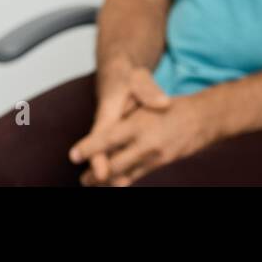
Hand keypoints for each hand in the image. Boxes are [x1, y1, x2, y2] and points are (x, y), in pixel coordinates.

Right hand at [69, 57, 170, 183]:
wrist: (118, 74)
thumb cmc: (128, 78)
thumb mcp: (139, 77)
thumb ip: (148, 90)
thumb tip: (163, 103)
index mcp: (110, 110)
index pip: (103, 136)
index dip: (98, 155)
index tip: (102, 173)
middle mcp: (108, 124)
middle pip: (103, 151)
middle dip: (101, 170)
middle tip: (102, 185)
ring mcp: (113, 131)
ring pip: (109, 154)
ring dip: (109, 172)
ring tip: (112, 187)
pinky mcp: (119, 135)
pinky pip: (117, 152)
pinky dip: (119, 166)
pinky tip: (124, 181)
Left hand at [90, 94, 219, 185]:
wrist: (204, 117)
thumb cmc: (171, 104)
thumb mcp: (147, 97)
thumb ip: (127, 109)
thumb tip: (108, 127)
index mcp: (140, 124)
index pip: (108, 139)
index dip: (89, 148)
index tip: (73, 155)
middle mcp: (146, 144)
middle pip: (114, 165)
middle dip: (96, 175)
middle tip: (82, 179)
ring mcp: (155, 156)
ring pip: (125, 174)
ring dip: (108, 181)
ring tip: (92, 183)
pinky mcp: (161, 163)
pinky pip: (137, 175)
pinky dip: (123, 179)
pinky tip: (114, 181)